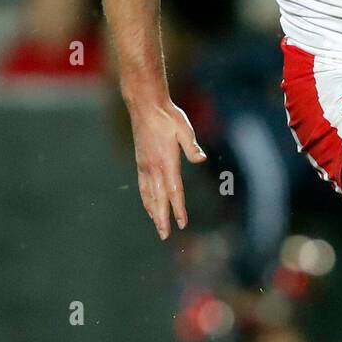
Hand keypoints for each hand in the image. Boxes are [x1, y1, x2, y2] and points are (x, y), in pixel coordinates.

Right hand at [129, 99, 206, 239]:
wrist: (145, 105)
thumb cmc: (167, 116)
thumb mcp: (184, 128)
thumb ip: (191, 146)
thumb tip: (201, 159)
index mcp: (167, 162)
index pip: (174, 191)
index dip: (178, 209)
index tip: (181, 223)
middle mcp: (154, 168)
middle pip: (159, 199)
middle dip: (162, 219)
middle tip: (164, 236)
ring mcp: (145, 166)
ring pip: (148, 195)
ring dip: (153, 212)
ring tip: (157, 225)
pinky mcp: (140, 162)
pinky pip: (143, 186)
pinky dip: (146, 199)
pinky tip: (148, 204)